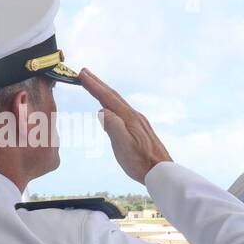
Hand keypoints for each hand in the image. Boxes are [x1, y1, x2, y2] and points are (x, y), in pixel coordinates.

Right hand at [78, 69, 172, 183]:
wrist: (162, 172)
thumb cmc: (141, 162)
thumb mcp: (123, 146)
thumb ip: (113, 126)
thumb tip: (102, 110)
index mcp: (129, 118)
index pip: (108, 98)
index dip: (94, 85)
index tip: (81, 74)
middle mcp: (135, 116)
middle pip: (113, 96)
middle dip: (98, 83)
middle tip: (84, 72)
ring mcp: (138, 122)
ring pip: (118, 102)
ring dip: (105, 92)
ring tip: (95, 85)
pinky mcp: (140, 129)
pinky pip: (122, 110)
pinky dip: (112, 103)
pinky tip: (110, 108)